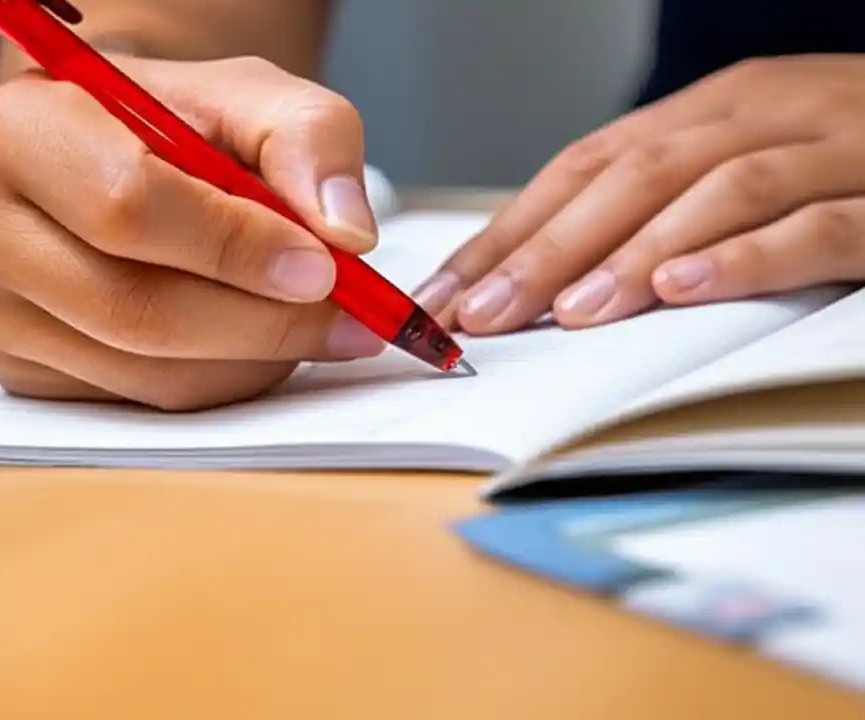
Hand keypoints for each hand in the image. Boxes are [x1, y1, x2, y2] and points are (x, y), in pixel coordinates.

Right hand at [0, 56, 383, 410]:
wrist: (114, 153)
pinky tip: (242, 339)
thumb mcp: (253, 96)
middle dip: (261, 323)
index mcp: (21, 126)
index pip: (128, 206)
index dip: (236, 248)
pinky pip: (135, 403)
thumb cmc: (176, 123)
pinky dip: (214, 383)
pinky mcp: (15, 369)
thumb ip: (311, 141)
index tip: (324, 267)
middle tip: (345, 320)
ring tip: (303, 322)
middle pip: (133, 309)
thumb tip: (344, 235)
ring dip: (249, 361)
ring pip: (143, 373)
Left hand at [416, 55, 864, 334]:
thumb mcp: (742, 164)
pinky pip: (815, 223)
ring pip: (713, 190)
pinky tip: (683, 290)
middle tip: (480, 314)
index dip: (508, 229)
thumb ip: (660, 205)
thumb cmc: (847, 160)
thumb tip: (546, 278)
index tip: (445, 295)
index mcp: (712, 109)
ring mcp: (832, 147)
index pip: (583, 166)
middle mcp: (762, 113)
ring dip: (630, 255)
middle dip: (545, 248)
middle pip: (631, 175)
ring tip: (567, 314)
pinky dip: (745, 256)